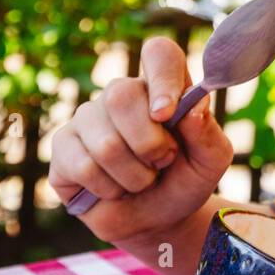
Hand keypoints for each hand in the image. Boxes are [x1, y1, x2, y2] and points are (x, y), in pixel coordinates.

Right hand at [48, 36, 232, 246]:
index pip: (158, 53)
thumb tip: (192, 107)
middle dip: (149, 144)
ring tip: (141, 181)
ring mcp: (88, 119)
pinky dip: (108, 188)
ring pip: (105, 142)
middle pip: (122, 95)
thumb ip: (207, 133)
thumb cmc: (185, 182)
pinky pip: (82, 165)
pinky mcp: (63, 147)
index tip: (168, 114)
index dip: (163, 77)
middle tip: (162, 163)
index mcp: (162, 87)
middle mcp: (121, 95)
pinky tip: (114, 189)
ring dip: (134, 176)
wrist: (158, 221)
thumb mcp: (210, 162)